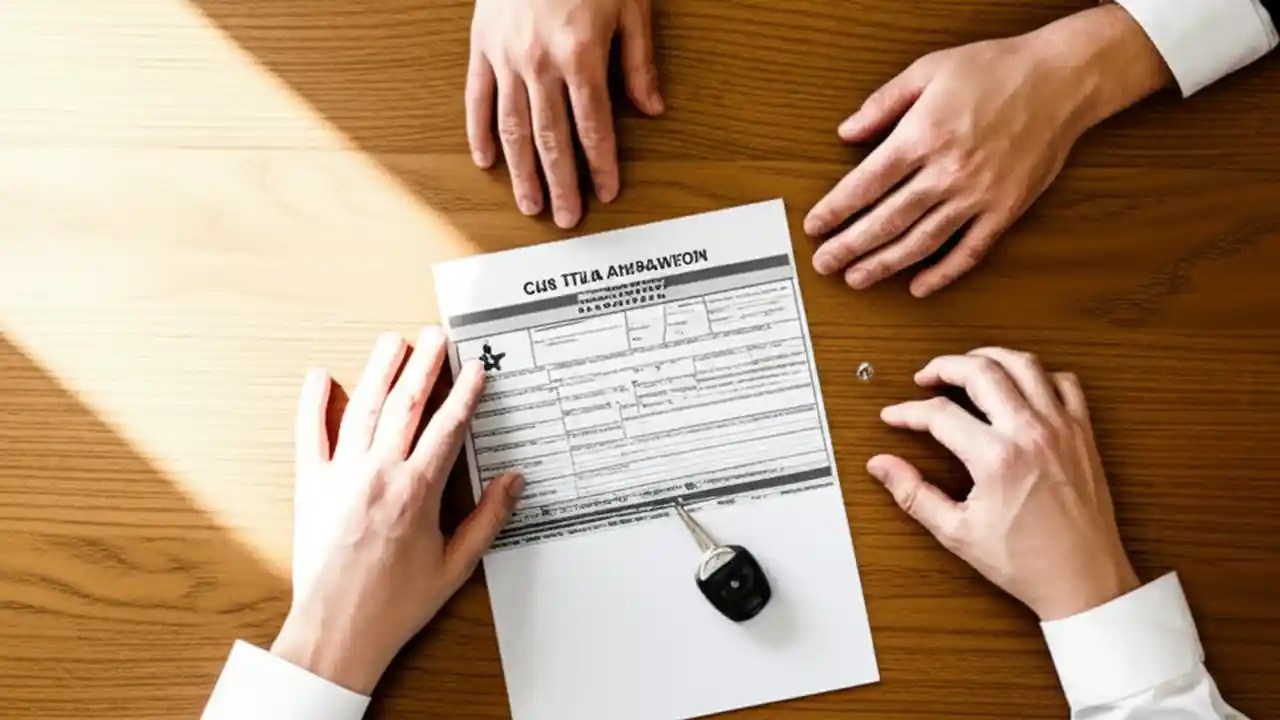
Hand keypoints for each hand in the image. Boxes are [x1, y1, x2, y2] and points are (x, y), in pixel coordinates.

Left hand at [271, 329, 522, 693]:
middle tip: (436, 336)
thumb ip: (487, 519)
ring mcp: (341, 475)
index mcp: (417, 492)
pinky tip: (320, 376)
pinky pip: (310, 434)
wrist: (337, 630)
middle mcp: (379, 474)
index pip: (447, 427)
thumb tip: (513, 481)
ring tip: (394, 341)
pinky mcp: (311, 485)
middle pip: (406, 405)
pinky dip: (313, 402)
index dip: (464, 394)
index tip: (475, 370)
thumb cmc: (394, 604)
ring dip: (380, 370)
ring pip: (363, 408)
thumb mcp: (455, 566)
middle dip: (424, 365)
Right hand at [467, 0, 662, 228]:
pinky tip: (488, 161)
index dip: (602, 164)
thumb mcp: (630, 4)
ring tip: (531, 205)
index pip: (593, 126)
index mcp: (580, 54)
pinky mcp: (481, 47)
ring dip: (523, 172)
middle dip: (561, 184)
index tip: (607, 192)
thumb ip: (638, 60)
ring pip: (513, 128)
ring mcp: (505, 57)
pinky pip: (476, 99)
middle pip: (551, 138)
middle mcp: (539, 63)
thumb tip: (652, 108)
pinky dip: (480, 133)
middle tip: (568, 219)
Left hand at [805, 5, 1170, 296]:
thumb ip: (882, 104)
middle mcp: (948, 171)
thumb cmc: (995, 70)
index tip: (814, 227)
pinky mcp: (1005, 209)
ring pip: (922, 242)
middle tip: (824, 264)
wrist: (1062, 79)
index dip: (836, 210)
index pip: (866, 183)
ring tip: (857, 279)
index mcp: (923, 136)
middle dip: (850, 246)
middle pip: (887, 220)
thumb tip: (846, 132)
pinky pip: (970, 251)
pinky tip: (918, 287)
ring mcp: (978, 195)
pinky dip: (943, 273)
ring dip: (885, 265)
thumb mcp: (928, 70)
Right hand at [870, 347, 1138, 620]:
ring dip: (989, 357)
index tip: (894, 417)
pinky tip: (1019, 385)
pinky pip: (1064, 382)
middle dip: (944, 366)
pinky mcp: (1083, 433)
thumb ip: (914, 494)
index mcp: (997, 459)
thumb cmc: (1026, 562)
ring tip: (967, 367)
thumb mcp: (957, 533)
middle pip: (980, 371)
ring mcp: (1061, 428)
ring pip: (1024, 364)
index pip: (938, 414)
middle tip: (925, 377)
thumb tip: (882, 466)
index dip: (907, 412)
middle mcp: (1031, 433)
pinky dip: (1039, 374)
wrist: (1084, 580)